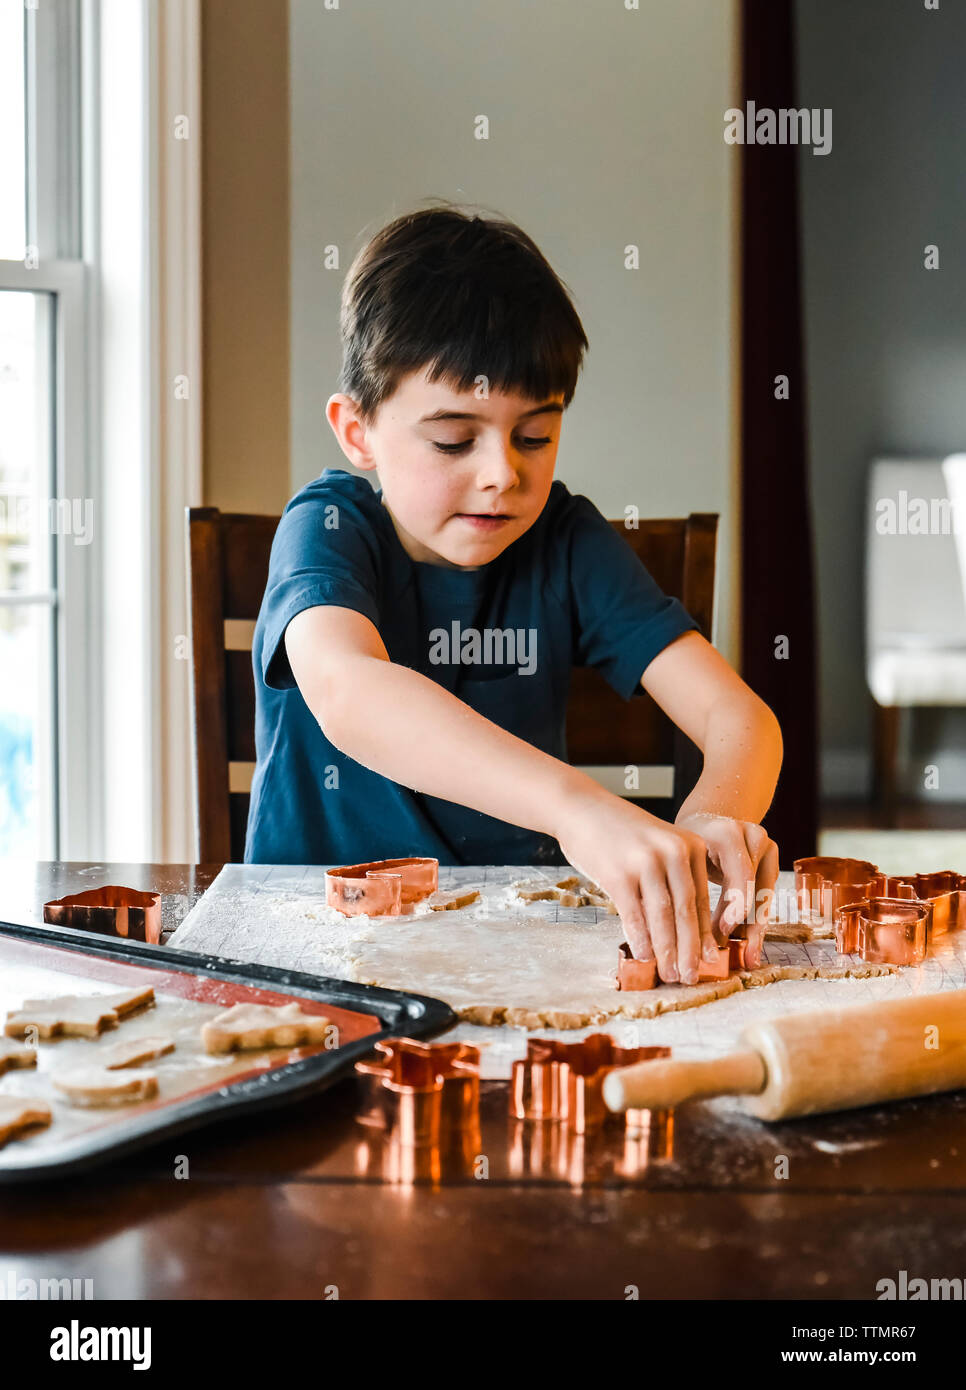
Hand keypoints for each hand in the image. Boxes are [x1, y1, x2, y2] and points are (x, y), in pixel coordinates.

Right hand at [553, 786, 721, 984]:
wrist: (580, 808)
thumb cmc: (620, 833)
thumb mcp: (657, 846)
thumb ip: (672, 879)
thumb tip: (682, 932)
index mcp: (690, 845)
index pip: (701, 899)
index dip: (704, 935)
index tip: (708, 961)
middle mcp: (672, 851)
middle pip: (686, 910)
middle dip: (690, 949)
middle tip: (691, 977)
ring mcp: (645, 861)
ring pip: (663, 916)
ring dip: (667, 950)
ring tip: (670, 974)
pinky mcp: (618, 873)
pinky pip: (634, 914)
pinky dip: (640, 938)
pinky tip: (643, 956)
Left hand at [673, 812, 778, 967]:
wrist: (707, 818)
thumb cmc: (688, 843)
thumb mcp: (684, 860)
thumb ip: (689, 888)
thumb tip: (687, 933)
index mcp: (727, 833)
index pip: (740, 874)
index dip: (735, 906)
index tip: (725, 931)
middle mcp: (752, 836)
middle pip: (757, 887)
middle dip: (750, 926)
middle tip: (745, 955)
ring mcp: (766, 845)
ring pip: (765, 894)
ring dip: (756, 926)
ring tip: (750, 955)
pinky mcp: (772, 858)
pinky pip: (765, 893)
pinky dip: (755, 917)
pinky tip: (749, 941)